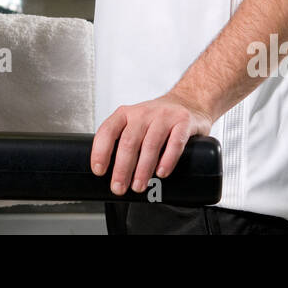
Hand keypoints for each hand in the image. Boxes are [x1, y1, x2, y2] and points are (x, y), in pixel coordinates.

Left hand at [90, 92, 214, 195]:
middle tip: (119, 187)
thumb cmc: (156, 119)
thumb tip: (110, 173)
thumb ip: (122, 141)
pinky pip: (175, 143)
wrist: (187, 101)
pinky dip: (167, 160)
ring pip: (150, 144)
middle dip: (122, 168)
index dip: (101, 151)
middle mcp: (143, 112)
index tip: (99, 170)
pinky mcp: (183, 122)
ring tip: (139, 185)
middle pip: (129, 142)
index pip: (108, 130)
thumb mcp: (135, 123)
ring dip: (143, 169)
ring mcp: (164, 116)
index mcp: (125, 113)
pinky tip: (161, 173)